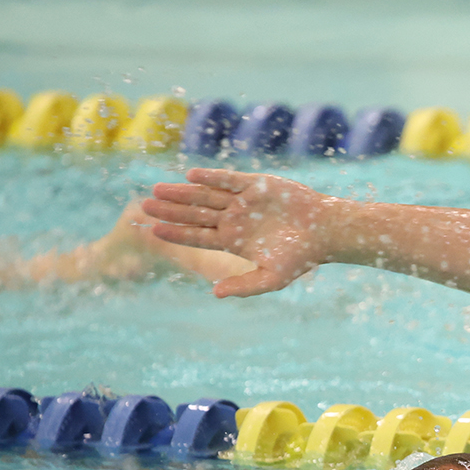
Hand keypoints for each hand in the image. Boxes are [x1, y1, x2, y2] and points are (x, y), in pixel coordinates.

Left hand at [142, 169, 328, 297]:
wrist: (326, 232)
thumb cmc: (301, 258)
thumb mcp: (272, 278)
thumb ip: (244, 286)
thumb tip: (215, 294)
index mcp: (233, 241)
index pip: (197, 236)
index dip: (175, 233)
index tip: (153, 231)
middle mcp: (234, 219)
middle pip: (194, 213)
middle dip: (170, 210)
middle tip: (143, 205)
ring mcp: (243, 201)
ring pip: (206, 195)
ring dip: (182, 192)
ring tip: (157, 189)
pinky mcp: (257, 184)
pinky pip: (229, 180)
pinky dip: (212, 177)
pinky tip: (191, 175)